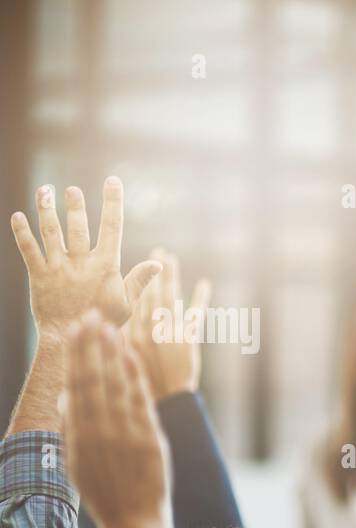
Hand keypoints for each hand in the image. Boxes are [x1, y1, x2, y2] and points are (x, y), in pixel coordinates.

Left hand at [10, 178, 161, 339]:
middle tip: (72, 190)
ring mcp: (59, 268)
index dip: (113, 202)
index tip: (113, 182)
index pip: (112, 227)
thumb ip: (139, 280)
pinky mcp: (39, 276)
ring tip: (44, 191)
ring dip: (47, 210)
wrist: (71, 338)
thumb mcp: (127, 303)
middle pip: (78, 226)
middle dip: (75, 205)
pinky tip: (17, 216)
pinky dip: (22, 232)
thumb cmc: (103, 322)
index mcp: (105, 266)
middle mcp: (81, 263)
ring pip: (51, 233)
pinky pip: (29, 250)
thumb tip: (158, 263)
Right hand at [65, 311, 168, 527]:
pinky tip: (132, 353)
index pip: (76, 384)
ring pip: (116, 384)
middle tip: (91, 314)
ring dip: (113, 352)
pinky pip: (141, 400)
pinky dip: (135, 375)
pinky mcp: (149, 438)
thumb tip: (66, 397)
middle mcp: (100, 429)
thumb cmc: (105, 491)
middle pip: (93, 378)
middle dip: (91, 345)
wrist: (133, 520)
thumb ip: (74, 428)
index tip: (75, 330)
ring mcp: (125, 432)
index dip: (76, 355)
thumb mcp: (78, 463)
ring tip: (110, 325)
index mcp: (80, 433)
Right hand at [126, 247, 211, 398]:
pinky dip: (200, 299)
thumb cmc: (141, 384)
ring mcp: (167, 334)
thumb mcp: (122, 360)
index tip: (137, 265)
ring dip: (171, 277)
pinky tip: (205, 284)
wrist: (166, 403)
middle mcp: (146, 330)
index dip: (134, 281)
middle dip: (153, 272)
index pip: (129, 300)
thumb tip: (106, 321)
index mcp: (128, 335)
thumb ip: (117, 338)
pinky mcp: (187, 341)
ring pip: (169, 298)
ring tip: (171, 258)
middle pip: (149, 294)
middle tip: (158, 252)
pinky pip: (195, 315)